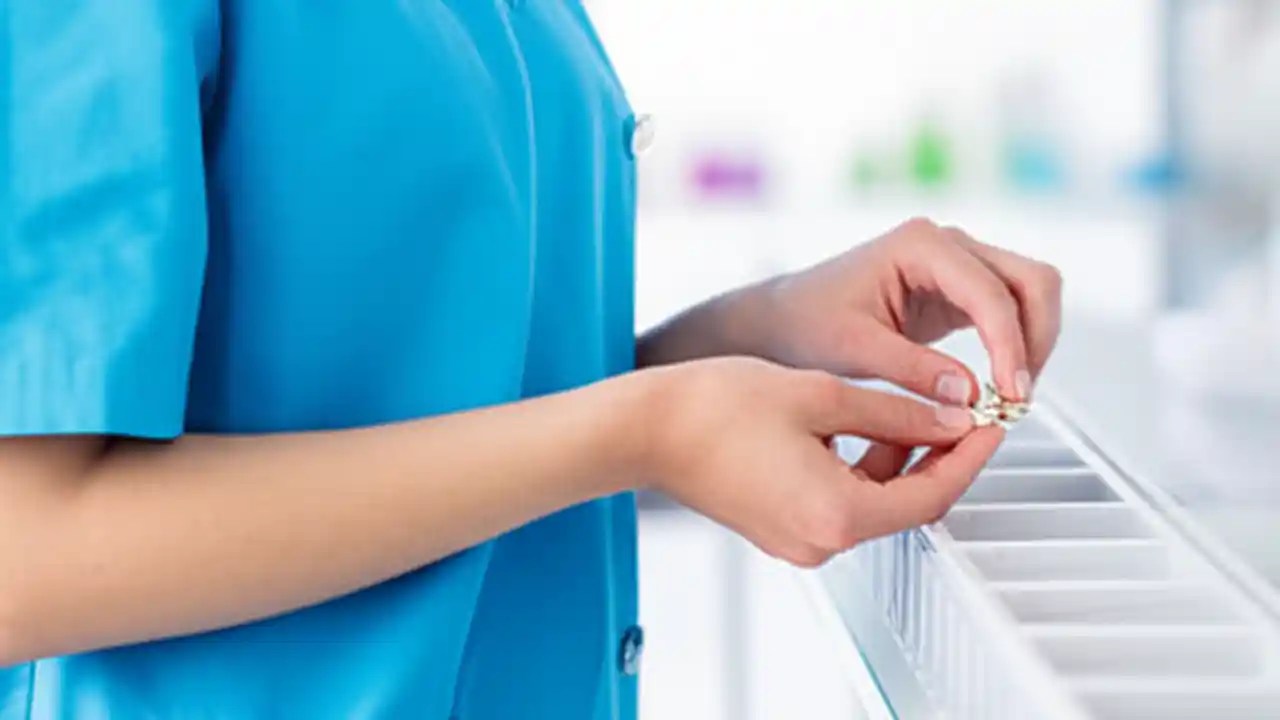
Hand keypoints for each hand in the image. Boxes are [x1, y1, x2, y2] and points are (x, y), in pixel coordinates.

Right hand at [643, 357, 1002, 566]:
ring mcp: (797, 540)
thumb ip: (897, 411)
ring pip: (874, 503)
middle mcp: (820, 540)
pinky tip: (860, 427)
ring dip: (900, 462)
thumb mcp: (822, 396)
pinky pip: (840, 504)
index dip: (968, 457)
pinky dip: (862, 470)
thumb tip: (950, 418)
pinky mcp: (778, 528)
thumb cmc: (713, 409)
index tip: (991, 425)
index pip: (931, 494)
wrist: (645, 429)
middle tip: (962, 414)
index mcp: (837, 513)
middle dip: (939, 459)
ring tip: (913, 412)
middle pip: (907, 505)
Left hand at [763, 218, 1062, 403]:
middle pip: (1032, 281)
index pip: (990, 294)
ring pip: (1029, 293)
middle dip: (1035, 339)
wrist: (784, 319)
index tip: (1011, 395)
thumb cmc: (806, 324)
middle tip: (1018, 398)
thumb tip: (970, 394)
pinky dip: (1016, 345)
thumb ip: (912, 369)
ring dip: (1032, 342)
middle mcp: (947, 245)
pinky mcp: (957, 292)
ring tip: (1011, 397)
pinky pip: (1009, 311)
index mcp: (920, 245)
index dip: (1010, 346)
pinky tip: (1000, 385)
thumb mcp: (852, 350)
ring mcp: (957, 265)